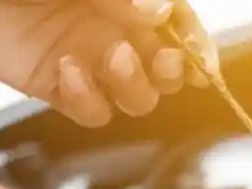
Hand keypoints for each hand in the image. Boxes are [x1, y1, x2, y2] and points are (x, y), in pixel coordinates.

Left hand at [0, 0, 217, 125]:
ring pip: (136, 97)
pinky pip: (91, 111)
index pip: (179, 25)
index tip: (198, 58)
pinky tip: (66, 70)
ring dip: (135, 85)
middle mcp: (112, 28)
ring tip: (110, 56)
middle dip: (175, 71)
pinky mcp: (54, 84)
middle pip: (167, 69)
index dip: (196, 45)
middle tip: (164, 61)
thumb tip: (161, 13)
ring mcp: (86, 58)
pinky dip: (89, 99)